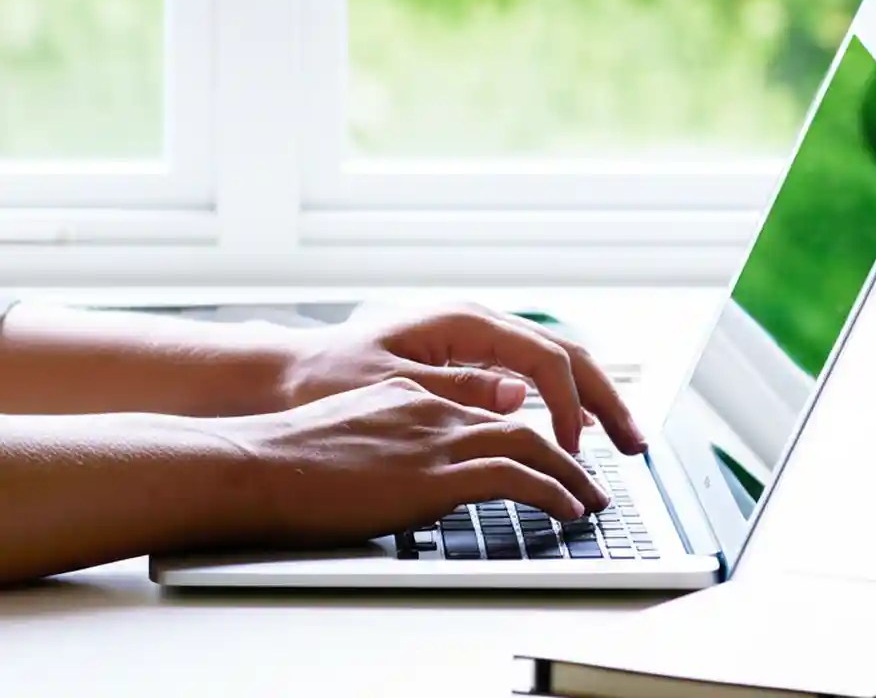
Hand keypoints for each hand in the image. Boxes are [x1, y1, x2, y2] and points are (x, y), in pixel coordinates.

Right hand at [219, 378, 609, 545]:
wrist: (256, 466)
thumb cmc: (290, 454)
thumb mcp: (357, 420)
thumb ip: (408, 416)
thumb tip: (438, 432)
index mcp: (416, 390)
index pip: (493, 402)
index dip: (531, 424)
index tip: (554, 446)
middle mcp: (435, 406)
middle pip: (525, 417)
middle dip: (569, 444)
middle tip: (592, 474)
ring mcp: (437, 439)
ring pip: (531, 444)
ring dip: (571, 474)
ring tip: (593, 500)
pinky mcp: (436, 476)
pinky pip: (516, 478)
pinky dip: (551, 492)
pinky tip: (567, 511)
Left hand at [277, 303, 646, 454]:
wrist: (287, 373)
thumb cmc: (326, 380)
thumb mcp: (387, 387)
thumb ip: (454, 390)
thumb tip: (517, 396)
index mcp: (463, 322)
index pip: (542, 360)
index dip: (569, 406)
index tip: (576, 450)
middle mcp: (478, 323)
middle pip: (564, 354)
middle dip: (605, 399)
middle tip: (636, 444)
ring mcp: (477, 339)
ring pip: (556, 363)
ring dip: (592, 400)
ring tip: (624, 440)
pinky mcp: (471, 359)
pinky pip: (534, 375)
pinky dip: (564, 401)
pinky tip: (578, 429)